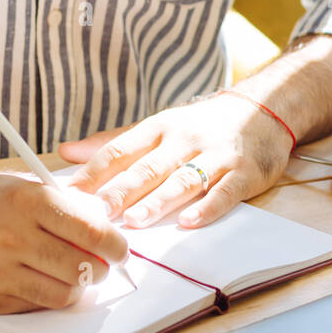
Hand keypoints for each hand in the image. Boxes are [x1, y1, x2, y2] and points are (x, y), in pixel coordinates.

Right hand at [0, 169, 130, 313]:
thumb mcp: (17, 185)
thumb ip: (60, 204)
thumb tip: (102, 223)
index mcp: (24, 201)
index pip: (89, 228)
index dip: (114, 241)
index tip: (120, 246)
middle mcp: (11, 237)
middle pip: (82, 266)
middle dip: (100, 267)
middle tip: (100, 262)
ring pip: (63, 293)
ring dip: (74, 285)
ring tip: (67, 270)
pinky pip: (34, 305)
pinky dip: (43, 294)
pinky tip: (34, 276)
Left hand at [57, 92, 293, 228]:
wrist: (263, 109)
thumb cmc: (201, 125)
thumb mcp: (159, 126)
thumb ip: (115, 143)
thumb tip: (67, 153)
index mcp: (160, 127)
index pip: (121, 149)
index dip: (95, 171)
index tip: (71, 193)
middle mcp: (185, 139)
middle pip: (148, 166)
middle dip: (121, 190)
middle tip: (96, 212)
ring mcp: (216, 155)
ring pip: (183, 180)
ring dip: (157, 201)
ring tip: (133, 221)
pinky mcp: (245, 173)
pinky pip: (224, 192)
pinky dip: (207, 208)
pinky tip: (188, 222)